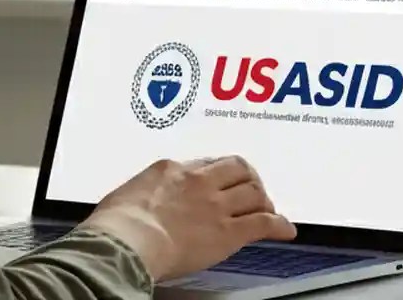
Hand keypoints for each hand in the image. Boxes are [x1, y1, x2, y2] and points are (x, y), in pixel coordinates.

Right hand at [79, 156, 296, 280]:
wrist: (127, 240)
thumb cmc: (117, 223)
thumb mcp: (128, 193)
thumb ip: (146, 192)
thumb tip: (146, 201)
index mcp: (171, 169)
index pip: (206, 163)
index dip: (218, 173)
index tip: (221, 182)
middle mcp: (198, 181)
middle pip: (238, 168)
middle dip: (249, 178)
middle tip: (252, 189)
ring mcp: (215, 205)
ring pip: (255, 192)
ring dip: (264, 201)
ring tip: (268, 210)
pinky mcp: (228, 231)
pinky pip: (264, 223)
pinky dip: (279, 225)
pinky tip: (285, 230)